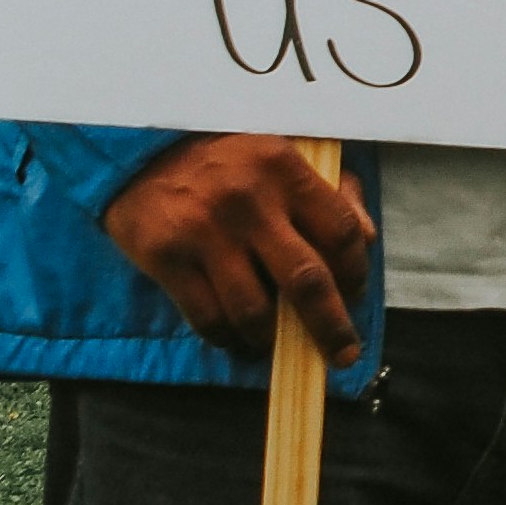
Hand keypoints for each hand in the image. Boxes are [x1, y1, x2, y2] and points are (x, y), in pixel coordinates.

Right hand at [105, 132, 377, 363]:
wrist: (139, 150)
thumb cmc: (225, 159)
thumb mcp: (281, 155)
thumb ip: (331, 191)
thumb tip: (367, 239)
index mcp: (284, 168)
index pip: (341, 230)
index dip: (356, 270)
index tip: (355, 293)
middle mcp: (248, 200)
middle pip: (306, 280)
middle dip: (331, 327)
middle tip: (343, 355)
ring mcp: (205, 231)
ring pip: (254, 311)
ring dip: (271, 338)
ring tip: (274, 342)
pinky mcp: (166, 257)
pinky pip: (208, 318)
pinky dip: (228, 338)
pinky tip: (236, 337)